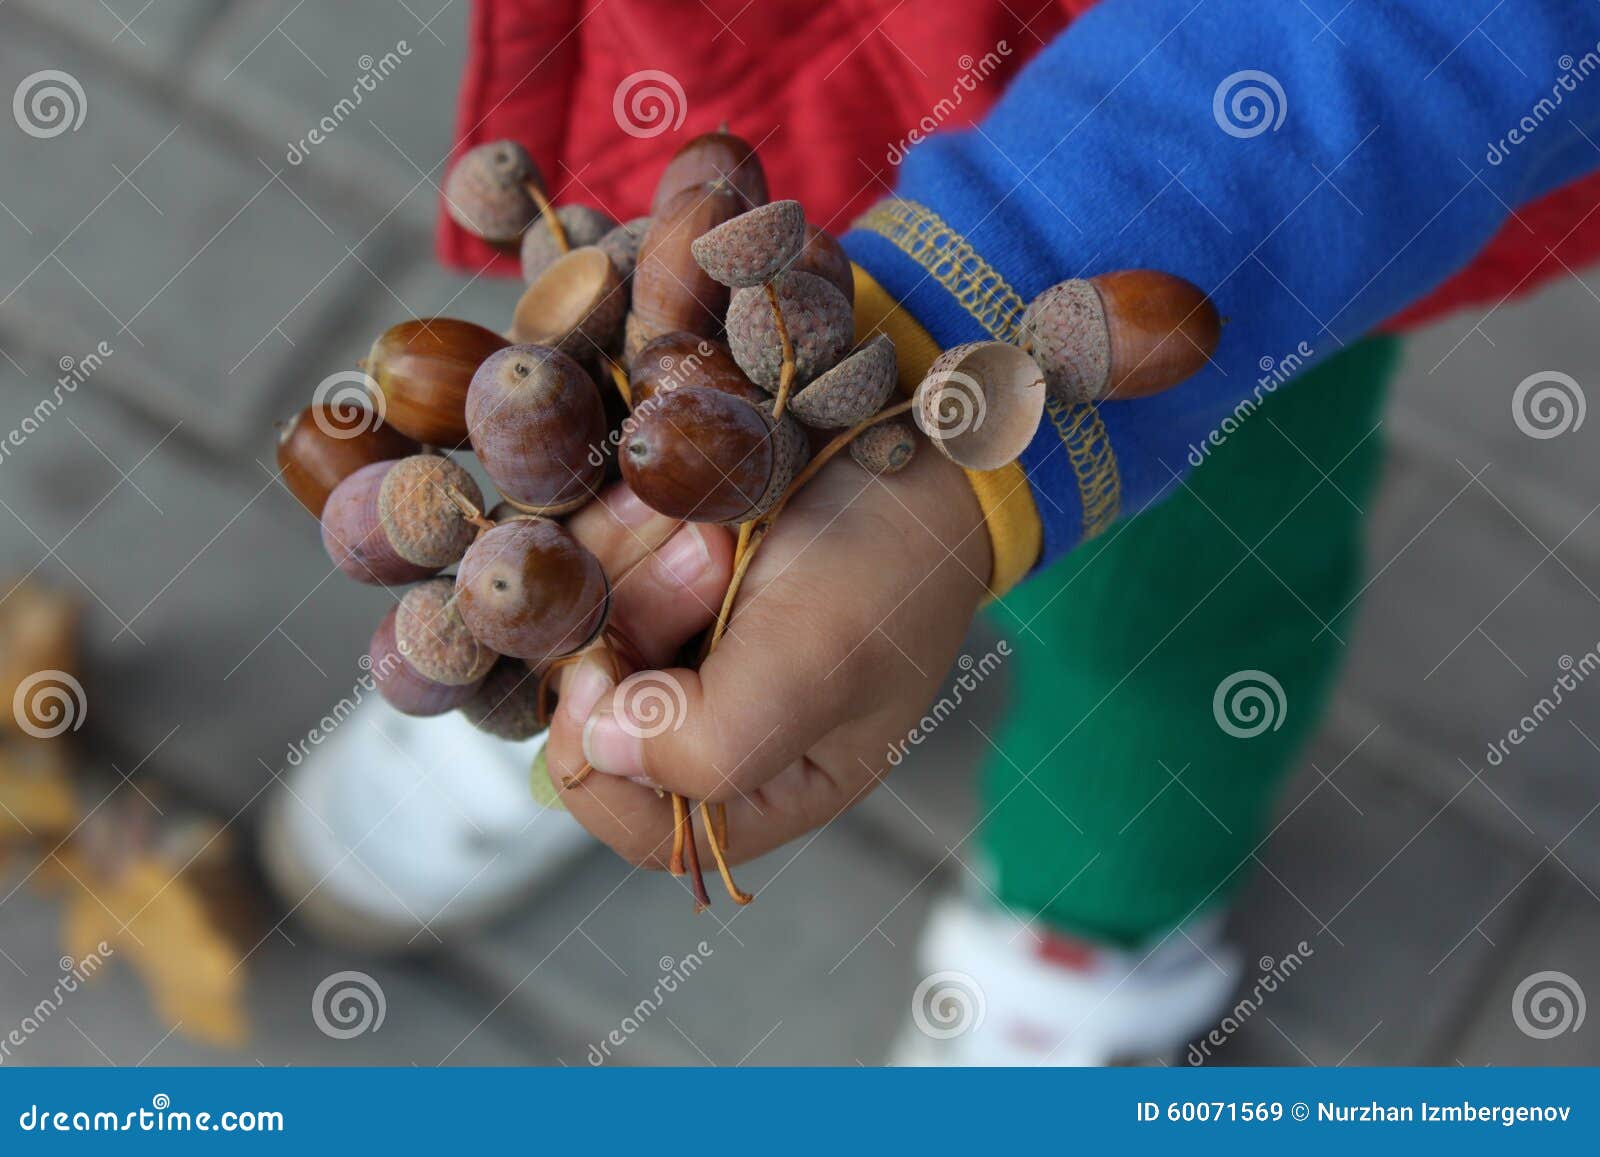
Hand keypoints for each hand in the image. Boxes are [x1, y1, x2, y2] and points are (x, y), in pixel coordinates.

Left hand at [544, 440, 990, 871]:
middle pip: (595, 712)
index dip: (599, 768)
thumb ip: (712, 741)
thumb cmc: (891, 563)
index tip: (600, 675)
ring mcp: (677, 642)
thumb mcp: (818, 664)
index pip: (649, 834)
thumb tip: (599, 748)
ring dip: (632, 558)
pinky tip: (674, 499)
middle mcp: (713, 722)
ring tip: (708, 523)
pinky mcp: (653, 572)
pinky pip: (585, 563)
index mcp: (773, 783)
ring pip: (582, 627)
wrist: (911, 433)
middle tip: (707, 557)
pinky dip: (620, 522)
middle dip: (635, 620)